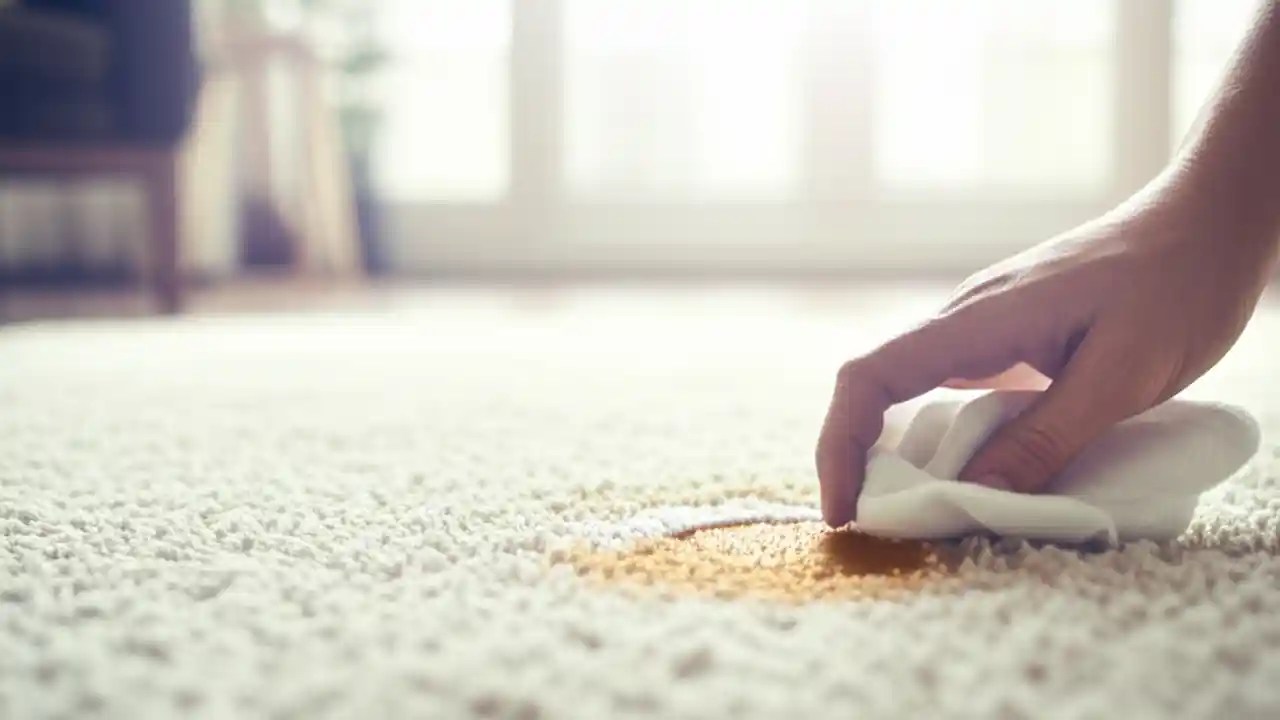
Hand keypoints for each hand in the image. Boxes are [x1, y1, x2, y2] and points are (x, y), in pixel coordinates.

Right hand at [815, 179, 1276, 527]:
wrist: (1207, 223)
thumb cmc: (1176, 288)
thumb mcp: (1121, 377)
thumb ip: (1044, 439)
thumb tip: (973, 498)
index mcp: (979, 320)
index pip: (869, 377)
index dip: (840, 445)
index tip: (845, 510)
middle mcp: (963, 319)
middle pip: (873, 387)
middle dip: (855, 457)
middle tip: (873, 524)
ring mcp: (981, 326)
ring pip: (907, 390)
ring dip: (895, 450)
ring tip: (911, 510)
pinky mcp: (1005, 338)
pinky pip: (948, 390)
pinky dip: (939, 438)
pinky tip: (965, 471)